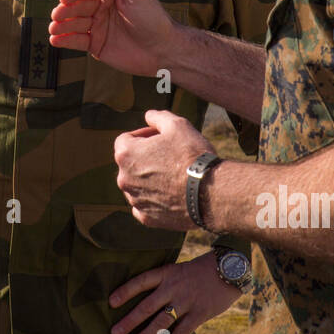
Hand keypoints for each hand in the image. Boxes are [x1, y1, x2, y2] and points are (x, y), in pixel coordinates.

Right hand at [48, 0, 175, 76]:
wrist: (164, 51)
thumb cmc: (153, 19)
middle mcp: (102, 8)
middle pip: (79, 7)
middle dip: (66, 10)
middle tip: (56, 14)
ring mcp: (98, 27)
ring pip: (75, 24)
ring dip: (62, 25)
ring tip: (53, 28)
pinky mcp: (96, 45)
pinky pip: (77, 41)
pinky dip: (65, 40)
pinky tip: (55, 40)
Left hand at [109, 252, 239, 333]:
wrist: (229, 270)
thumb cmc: (199, 272)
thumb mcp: (178, 270)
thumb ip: (163, 284)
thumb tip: (143, 301)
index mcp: (166, 273)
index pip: (141, 281)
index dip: (125, 291)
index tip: (110, 302)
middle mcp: (174, 287)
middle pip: (147, 305)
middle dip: (130, 321)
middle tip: (114, 333)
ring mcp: (187, 301)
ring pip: (162, 321)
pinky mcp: (200, 313)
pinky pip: (183, 331)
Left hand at [115, 110, 214, 230]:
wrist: (209, 193)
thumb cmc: (192, 156)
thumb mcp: (177, 125)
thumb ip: (158, 117)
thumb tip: (149, 116)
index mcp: (126, 154)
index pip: (125, 139)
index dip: (143, 135)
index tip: (160, 137)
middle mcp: (124, 179)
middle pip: (131, 163)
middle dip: (146, 157)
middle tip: (170, 155)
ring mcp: (134, 200)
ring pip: (138, 185)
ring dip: (150, 178)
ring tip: (174, 175)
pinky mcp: (147, 218)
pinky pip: (145, 205)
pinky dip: (155, 199)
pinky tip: (172, 194)